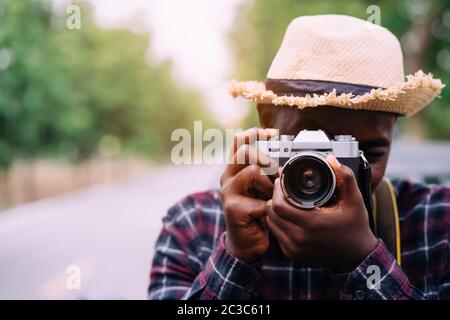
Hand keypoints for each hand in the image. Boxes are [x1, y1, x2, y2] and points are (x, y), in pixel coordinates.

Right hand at [220, 127, 278, 262]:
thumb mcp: (264, 187)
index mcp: (235, 168)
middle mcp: (228, 176)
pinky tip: (267, 215)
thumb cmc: (258, 211)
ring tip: (271, 198)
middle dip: (266, 159)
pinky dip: (269, 208)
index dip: (255, 132)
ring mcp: (228, 192)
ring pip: (252, 172)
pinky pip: (259, 200)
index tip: (273, 134)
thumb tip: (288, 156)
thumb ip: (269, 171)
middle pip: (245, 151)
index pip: (239, 140)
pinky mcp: (232, 208)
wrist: (247, 241)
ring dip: (269, 185)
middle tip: (276, 174)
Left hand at [266, 155, 377, 271]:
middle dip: (274, 198)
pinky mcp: (293, 255)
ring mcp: (295, 249)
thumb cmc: (355, 227)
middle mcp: (301, 238)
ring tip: (283, 201)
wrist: (358, 256)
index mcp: (313, 223)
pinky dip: (278, 224)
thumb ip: (345, 177)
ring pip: (272, 224)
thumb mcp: (355, 200)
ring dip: (274, 211)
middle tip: (281, 189)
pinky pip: (276, 235)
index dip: (277, 190)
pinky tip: (286, 216)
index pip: (279, 205)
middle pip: (271, 213)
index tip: (282, 181)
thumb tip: (331, 160)